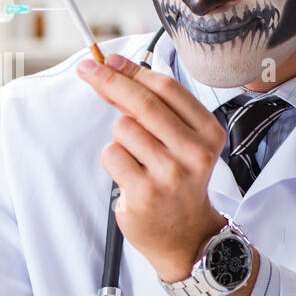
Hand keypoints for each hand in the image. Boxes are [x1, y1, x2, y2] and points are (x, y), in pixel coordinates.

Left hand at [77, 52, 227, 281]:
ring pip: (123, 129)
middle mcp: (194, 152)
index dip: (133, 70)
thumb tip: (111, 70)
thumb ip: (153, 107)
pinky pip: (112, 154)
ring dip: (119, 137)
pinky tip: (129, 174)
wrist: (186, 235)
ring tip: (136, 157)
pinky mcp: (144, 192)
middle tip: (87, 70)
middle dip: (110, 81)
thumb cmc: (178, 178)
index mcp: (208, 132)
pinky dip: (113, 159)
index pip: (167, 88)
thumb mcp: (181, 140)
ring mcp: (170, 174)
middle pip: (143, 103)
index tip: (108, 60)